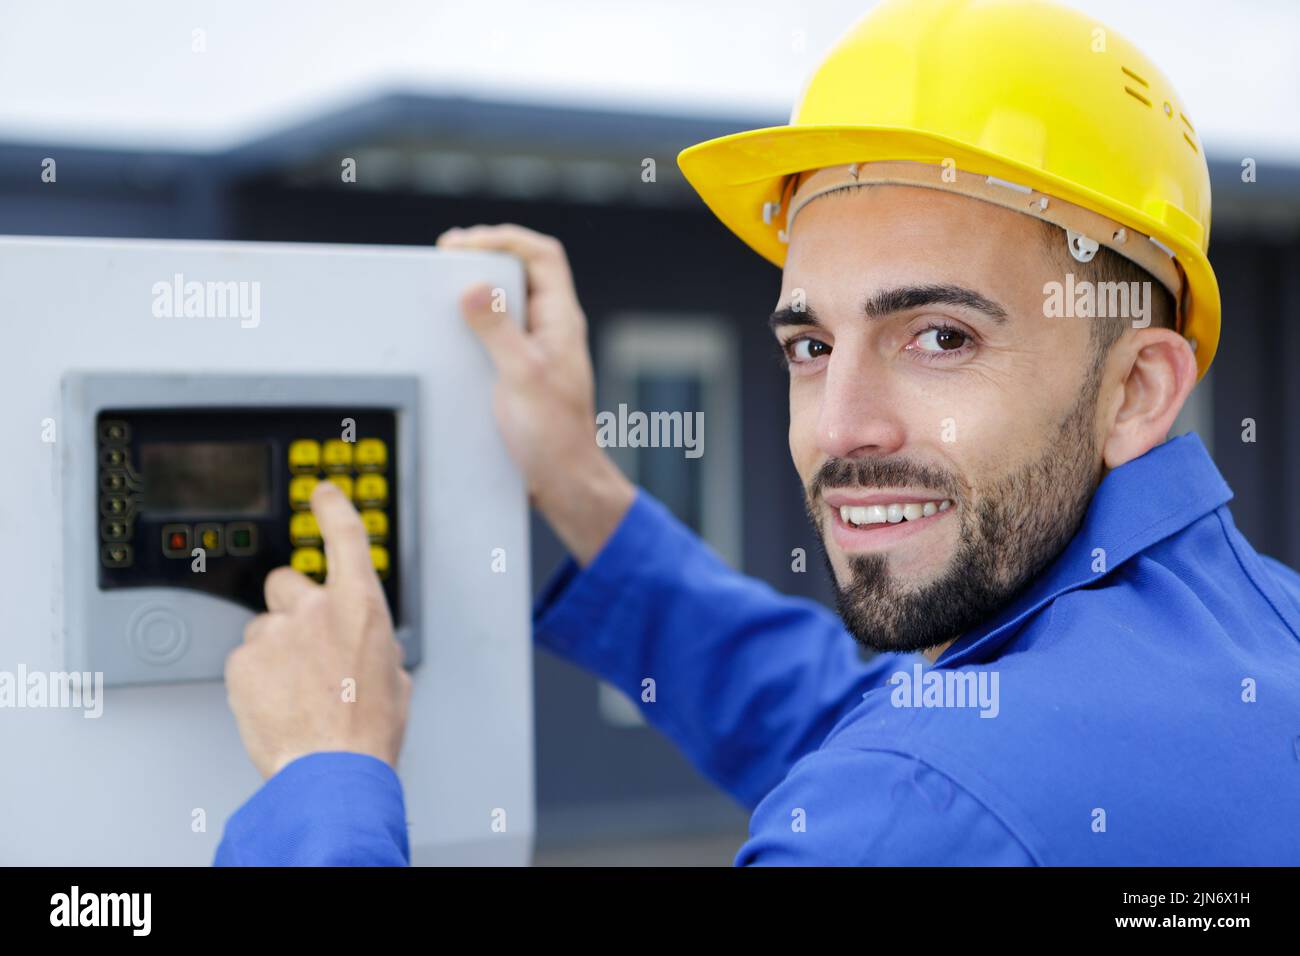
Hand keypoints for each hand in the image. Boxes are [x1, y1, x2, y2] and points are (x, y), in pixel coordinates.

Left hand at [224, 480, 410, 778]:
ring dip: (274, 649)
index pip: (344, 534)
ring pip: (264, 627)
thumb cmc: (368, 730)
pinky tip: (277, 703)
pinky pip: (245, 658)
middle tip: (304, 645)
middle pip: (287, 582)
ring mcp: (275, 632)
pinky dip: (256, 678)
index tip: (322, 492)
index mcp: (360, 604)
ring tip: (294, 691)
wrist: (331, 769)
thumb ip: (373, 643)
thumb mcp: (394, 676)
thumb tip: (364, 646)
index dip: (331, 507)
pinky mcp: (242, 661)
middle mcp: (315, 608)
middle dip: (292, 607)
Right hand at [436, 223, 633, 564]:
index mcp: (562, 321)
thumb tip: (474, 289)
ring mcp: (540, 348)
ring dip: (481, 287)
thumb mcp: (521, 377)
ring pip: (512, 300)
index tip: (464, 244)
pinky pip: (501, 330)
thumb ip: (497, 331)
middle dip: (487, 255)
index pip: (543, 256)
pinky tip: (456, 328)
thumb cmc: (554, 436)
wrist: (564, 481)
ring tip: (448, 284)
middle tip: (450, 255)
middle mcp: (554, 329)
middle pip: (525, 270)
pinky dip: (478, 320)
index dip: (504, 239)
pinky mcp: (524, 370)